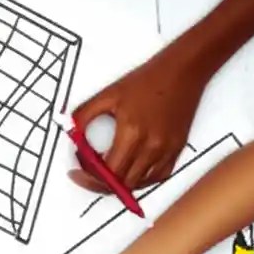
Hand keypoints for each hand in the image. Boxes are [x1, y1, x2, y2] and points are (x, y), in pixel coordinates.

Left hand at [69, 48, 206, 191]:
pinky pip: (158, 176)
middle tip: (88, 172)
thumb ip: (83, 117)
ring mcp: (167, 150)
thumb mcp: (107, 95)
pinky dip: (141, 179)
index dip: (88, 177)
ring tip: (107, 171)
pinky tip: (130, 170)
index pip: (107, 172)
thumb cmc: (146, 80)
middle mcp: (151, 146)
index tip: (77, 172)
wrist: (182, 70)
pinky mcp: (178, 148)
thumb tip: (70, 136)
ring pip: (139, 183)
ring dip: (120, 183)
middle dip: (100, 182)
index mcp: (132, 133)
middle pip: (121, 183)